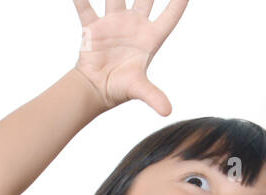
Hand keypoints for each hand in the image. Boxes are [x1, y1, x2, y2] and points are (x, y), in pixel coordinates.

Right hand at [71, 0, 188, 115]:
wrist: (95, 90)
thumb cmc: (120, 89)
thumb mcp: (138, 89)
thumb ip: (153, 96)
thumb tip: (167, 112)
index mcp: (150, 38)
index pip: (170, 15)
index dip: (180, 2)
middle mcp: (134, 26)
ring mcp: (114, 23)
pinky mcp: (93, 27)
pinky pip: (85, 6)